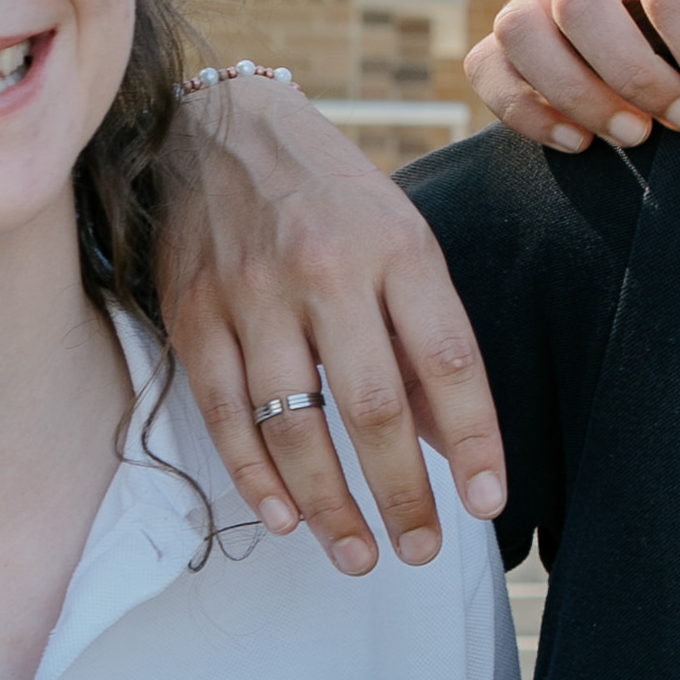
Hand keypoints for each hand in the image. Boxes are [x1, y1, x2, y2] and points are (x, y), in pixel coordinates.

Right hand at [153, 67, 503, 575]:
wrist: (218, 125)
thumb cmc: (329, 193)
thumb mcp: (402, 240)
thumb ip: (425, 337)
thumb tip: (452, 443)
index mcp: (398, 249)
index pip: (449, 360)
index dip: (474, 439)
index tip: (487, 503)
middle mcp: (327, 271)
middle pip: (372, 406)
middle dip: (401, 493)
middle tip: (420, 550)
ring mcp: (253, 294)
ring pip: (294, 424)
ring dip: (328, 504)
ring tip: (358, 553)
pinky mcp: (193, 313)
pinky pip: (224, 413)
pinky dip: (255, 475)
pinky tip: (285, 516)